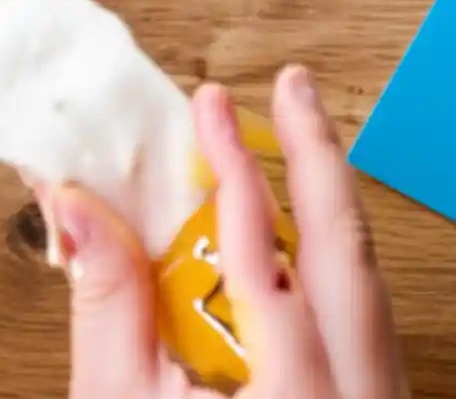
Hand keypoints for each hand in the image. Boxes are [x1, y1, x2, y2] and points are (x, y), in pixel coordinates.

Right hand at [51, 65, 408, 397]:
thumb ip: (108, 306)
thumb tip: (79, 209)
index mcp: (291, 394)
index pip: (262, 255)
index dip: (236, 167)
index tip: (212, 106)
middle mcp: (353, 390)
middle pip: (346, 245)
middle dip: (316, 153)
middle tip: (293, 87)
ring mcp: (375, 393)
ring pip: (366, 273)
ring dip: (328, 197)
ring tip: (300, 137)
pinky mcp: (372, 395)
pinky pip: (364, 305)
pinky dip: (331, 251)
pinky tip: (303, 225)